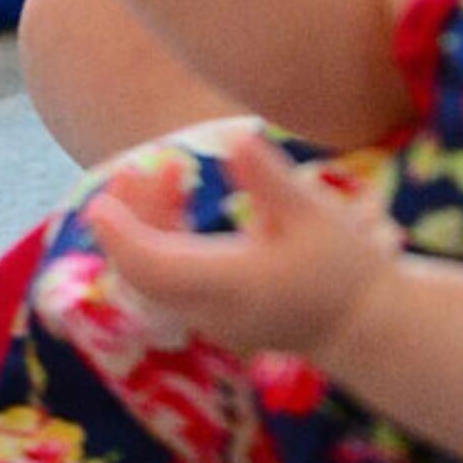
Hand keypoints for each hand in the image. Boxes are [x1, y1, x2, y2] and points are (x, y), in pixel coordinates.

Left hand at [86, 128, 399, 361]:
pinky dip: (164, 239)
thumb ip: (272, 179)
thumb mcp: (315, 215)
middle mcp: (210, 309)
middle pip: (145, 271)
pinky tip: (178, 199)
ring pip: (156, 274)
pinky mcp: (217, 312)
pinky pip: (172, 277)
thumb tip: (235, 137)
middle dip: (129, 220)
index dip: (122, 235)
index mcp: (232, 284)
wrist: (363, 325)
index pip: (154, 267)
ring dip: (148, 225)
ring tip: (164, 169)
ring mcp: (210, 316)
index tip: (100, 202)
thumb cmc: (344, 265)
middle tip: (136, 166)